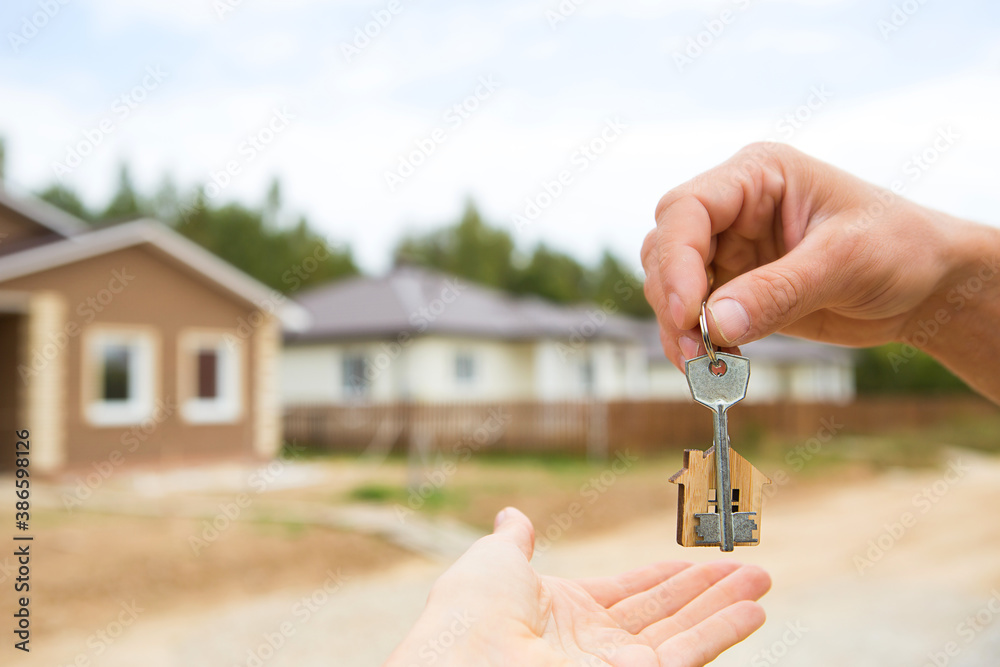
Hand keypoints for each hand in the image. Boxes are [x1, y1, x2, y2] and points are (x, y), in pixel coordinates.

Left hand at [385, 507, 769, 666]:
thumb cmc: (468, 616)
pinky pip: (688, 654)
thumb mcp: (494, 563)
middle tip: (746, 569)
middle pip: (664, 613)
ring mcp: (616, 666)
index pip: (627, 594)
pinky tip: (752, 610)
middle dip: (706, 591)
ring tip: (760, 581)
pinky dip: (722, 631)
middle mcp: (595, 645)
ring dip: (725, 606)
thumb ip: (514, 542)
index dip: (662, 578)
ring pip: (683, 632)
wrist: (469, 661)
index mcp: (564, 614)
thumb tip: (512, 517)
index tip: (692, 563)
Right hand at [641, 143, 997, 368]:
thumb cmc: (900, 248)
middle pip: (667, 248)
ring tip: (705, 367)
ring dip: (678, 328)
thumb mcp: (844, 263)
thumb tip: (713, 325)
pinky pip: (695, 315)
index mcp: (758, 176)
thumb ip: (777, 292)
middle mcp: (734, 208)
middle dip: (672, 301)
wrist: (928, 286)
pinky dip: (696, 342)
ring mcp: (731, 249)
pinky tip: (717, 365)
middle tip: (692, 353)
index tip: (687, 313)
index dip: (676, 260)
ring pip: (672, 284)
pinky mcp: (735, 288)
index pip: (688, 209)